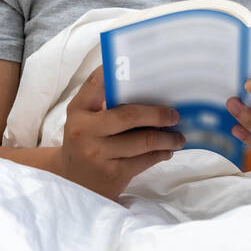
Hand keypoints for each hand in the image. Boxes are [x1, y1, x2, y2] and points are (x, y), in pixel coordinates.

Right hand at [58, 65, 183, 200]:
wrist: (73, 183)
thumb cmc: (85, 143)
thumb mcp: (84, 120)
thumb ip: (103, 101)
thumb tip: (145, 87)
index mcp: (78, 111)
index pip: (97, 83)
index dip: (117, 73)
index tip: (143, 67)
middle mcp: (85, 131)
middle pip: (130, 115)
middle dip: (158, 114)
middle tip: (174, 115)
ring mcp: (98, 154)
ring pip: (144, 141)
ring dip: (167, 138)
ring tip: (178, 137)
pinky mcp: (113, 174)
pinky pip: (146, 160)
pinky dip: (161, 154)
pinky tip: (166, 151)